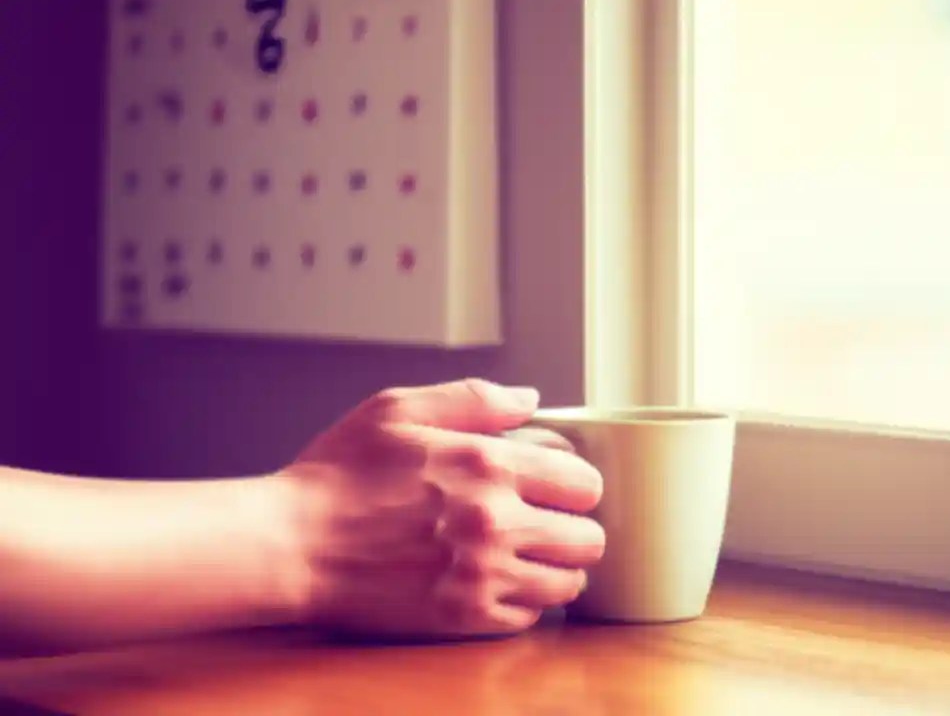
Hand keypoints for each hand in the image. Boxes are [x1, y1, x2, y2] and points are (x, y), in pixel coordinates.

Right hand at [275, 379, 604, 638]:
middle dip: (575, 528)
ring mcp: (482, 573)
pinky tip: (498, 583)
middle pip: (589, 537)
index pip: (584, 482)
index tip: (557, 486)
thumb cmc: (338, 474)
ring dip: (558, 569)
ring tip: (531, 557)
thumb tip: (529, 399)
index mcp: (488, 463)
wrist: (292, 543)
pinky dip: (523, 603)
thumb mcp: (398, 410)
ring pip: (569, 583)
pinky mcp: (463, 616)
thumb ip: (473, 399)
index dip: (575, 483)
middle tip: (550, 524)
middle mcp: (496, 520)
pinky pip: (529, 617)